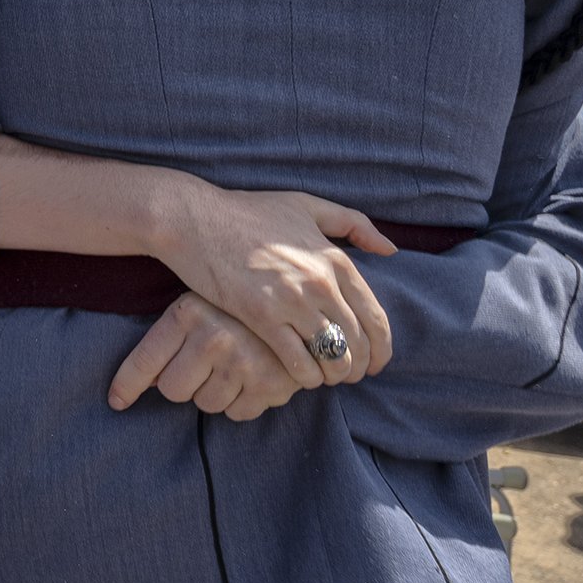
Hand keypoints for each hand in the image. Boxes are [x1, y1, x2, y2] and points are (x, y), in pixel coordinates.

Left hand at [109, 292, 311, 420]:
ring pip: (205, 404)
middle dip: (182, 383)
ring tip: (232, 365)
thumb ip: (171, 337)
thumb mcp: (200, 305)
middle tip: (202, 365)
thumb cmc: (239, 306)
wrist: (302, 304)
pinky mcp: (270, 385)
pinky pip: (236, 414)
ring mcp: (243, 363)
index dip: (127, 385)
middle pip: (173, 390)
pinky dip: (241, 401)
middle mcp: (214, 338)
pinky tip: (252, 377)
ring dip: (214, 392)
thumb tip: (141, 382)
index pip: (146, 361)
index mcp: (189, 313)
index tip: (116, 402)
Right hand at [145, 175, 395, 385]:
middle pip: (357, 342)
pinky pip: (297, 361)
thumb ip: (352, 223)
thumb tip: (390, 250)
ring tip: (325, 377)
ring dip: (334, 375)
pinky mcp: (260, 316)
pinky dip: (306, 376)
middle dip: (359, 367)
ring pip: (332, 356)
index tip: (375, 361)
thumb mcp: (305, 205)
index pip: (375, 317)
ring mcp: (291, 300)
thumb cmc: (246, 211)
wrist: (192, 217)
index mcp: (335, 258)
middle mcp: (320, 282)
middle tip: (350, 376)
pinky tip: (300, 375)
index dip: (381, 348)